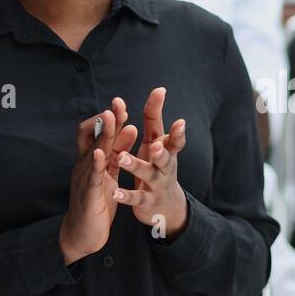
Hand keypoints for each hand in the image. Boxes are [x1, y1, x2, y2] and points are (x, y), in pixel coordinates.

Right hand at [59, 97, 136, 262]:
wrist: (82, 234)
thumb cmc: (95, 202)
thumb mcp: (108, 173)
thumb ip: (117, 152)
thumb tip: (129, 128)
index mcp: (93, 160)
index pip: (100, 133)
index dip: (110, 119)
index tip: (121, 105)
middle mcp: (86, 165)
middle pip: (95, 136)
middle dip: (106, 119)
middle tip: (117, 103)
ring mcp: (85, 178)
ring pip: (93, 151)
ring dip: (101, 134)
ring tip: (109, 118)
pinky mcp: (88, 194)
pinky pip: (91, 176)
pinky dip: (95, 163)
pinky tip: (100, 153)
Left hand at [112, 86, 187, 235]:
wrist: (167, 206)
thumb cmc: (159, 167)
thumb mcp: (158, 143)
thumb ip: (155, 119)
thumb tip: (159, 90)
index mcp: (166, 151)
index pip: (173, 138)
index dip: (177, 131)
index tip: (179, 121)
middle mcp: (165, 167)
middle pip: (164, 157)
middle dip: (159, 151)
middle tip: (154, 145)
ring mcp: (157, 184)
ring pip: (147, 174)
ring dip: (135, 166)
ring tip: (122, 157)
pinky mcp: (147, 201)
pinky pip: (136, 198)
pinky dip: (126, 195)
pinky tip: (115, 192)